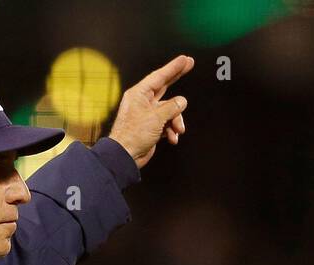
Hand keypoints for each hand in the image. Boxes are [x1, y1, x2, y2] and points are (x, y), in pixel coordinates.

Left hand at [108, 54, 193, 168]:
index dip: (173, 67)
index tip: (185, 59)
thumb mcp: (156, 117)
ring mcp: (147, 115)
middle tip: (189, 65)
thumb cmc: (133, 135)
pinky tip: (172, 138)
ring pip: (169, 110)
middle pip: (164, 86)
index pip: (159, 76)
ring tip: (177, 130)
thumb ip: (172, 106)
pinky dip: (171, 130)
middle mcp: (142, 102)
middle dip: (177, 78)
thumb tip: (181, 101)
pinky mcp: (150, 127)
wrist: (125, 157)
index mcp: (139, 95)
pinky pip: (167, 123)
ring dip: (176, 120)